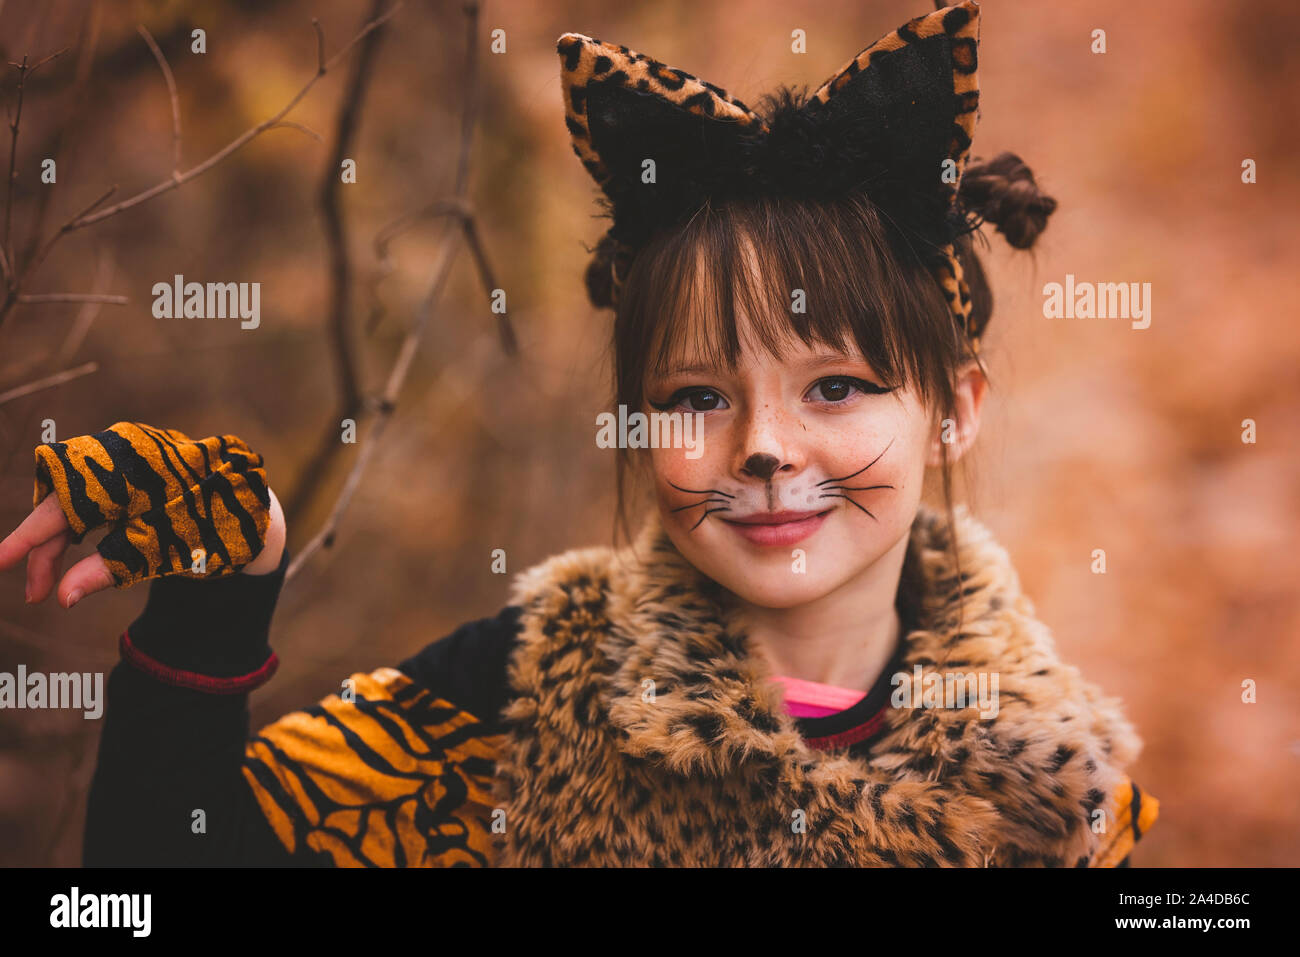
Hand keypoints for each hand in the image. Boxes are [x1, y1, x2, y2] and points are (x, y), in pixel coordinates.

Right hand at [0, 421, 283, 605]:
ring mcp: (124, 455)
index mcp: (128, 472)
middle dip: (44, 549)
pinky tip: (67, 555)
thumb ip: (108, 571)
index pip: (63, 506)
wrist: (251, 508)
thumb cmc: (211, 528)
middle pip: (61, 503)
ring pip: (72, 501)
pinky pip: (88, 496)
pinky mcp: (127, 466)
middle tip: (36, 594)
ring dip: (58, 541)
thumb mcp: (159, 554)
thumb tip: (60, 599)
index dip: (28, 539)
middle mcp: (121, 452)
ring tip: (47, 585)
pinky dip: (77, 526)